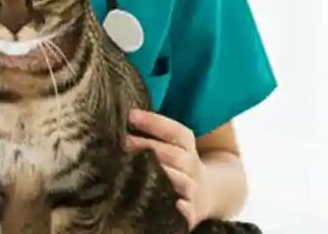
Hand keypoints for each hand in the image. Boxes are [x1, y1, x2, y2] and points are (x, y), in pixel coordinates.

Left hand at [126, 109, 208, 228]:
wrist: (207, 193)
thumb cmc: (176, 165)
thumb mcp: (172, 146)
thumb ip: (152, 134)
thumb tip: (120, 116)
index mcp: (187, 147)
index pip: (176, 132)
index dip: (155, 122)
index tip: (131, 115)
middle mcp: (192, 167)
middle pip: (177, 156)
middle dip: (151, 147)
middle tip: (126, 142)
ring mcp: (193, 190)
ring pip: (184, 182)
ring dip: (164, 175)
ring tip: (139, 171)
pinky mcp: (192, 213)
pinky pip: (191, 213)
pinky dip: (186, 210)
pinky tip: (178, 206)